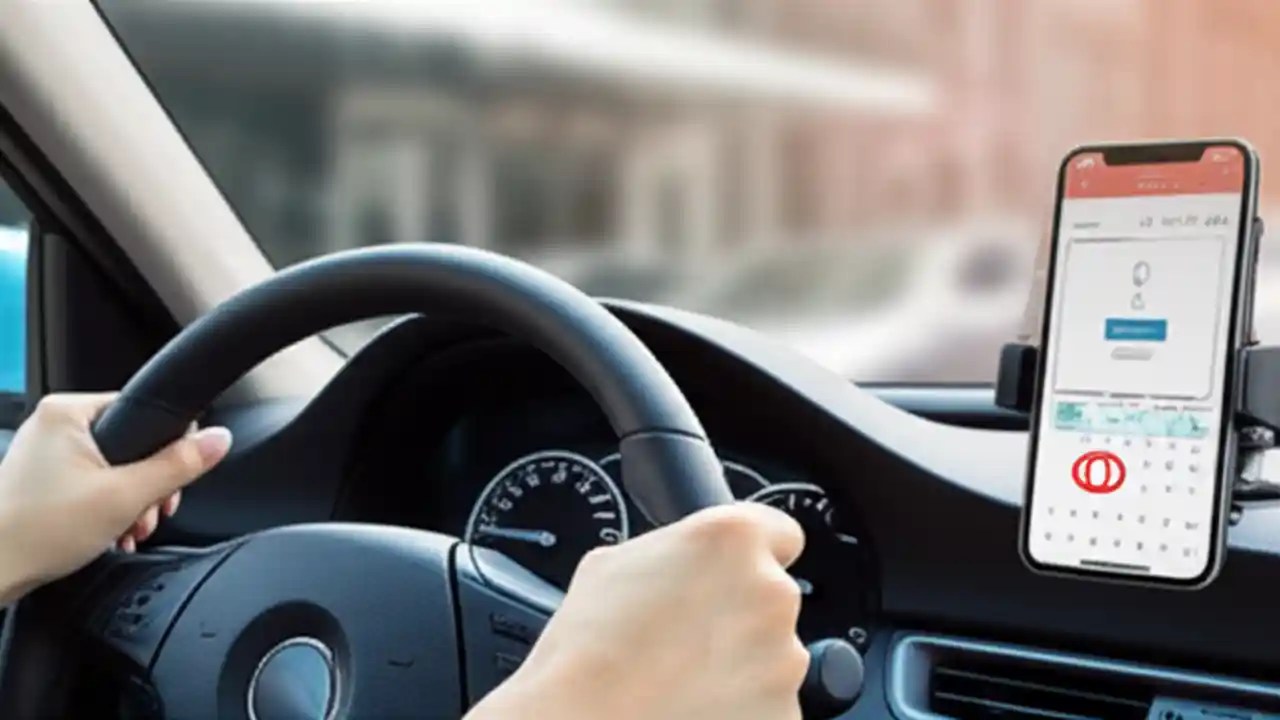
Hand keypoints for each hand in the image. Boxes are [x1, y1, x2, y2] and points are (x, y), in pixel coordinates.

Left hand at [0, 393, 231, 602]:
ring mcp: (45, 452)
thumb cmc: (35, 532)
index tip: (170, 483)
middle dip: (149, 485)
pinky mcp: (41, 479)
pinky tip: (111, 532)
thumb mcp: (125, 496)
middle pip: (132, 443)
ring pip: (114, 467)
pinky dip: (107, 507)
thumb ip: (178, 466)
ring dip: (132, 501)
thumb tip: (218, 440)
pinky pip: (92, 482)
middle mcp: (53, 425)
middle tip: (148, 512)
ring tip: (127, 529)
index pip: (144, 411)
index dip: (169, 449)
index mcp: (68, 411)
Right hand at [468, 503, 806, 719]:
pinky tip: (695, 707)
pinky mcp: (785, 713)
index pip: (781, 533)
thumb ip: (671, 551)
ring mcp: (784, 660)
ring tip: (684, 679)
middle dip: (739, 616)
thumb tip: (681, 560)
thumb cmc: (587, 650)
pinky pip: (771, 705)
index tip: (737, 574)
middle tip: (688, 637)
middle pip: (772, 599)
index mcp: (732, 540)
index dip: (757, 554)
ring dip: (742, 665)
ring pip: (773, 656)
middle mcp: (771, 593)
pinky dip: (743, 707)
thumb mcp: (613, 564)